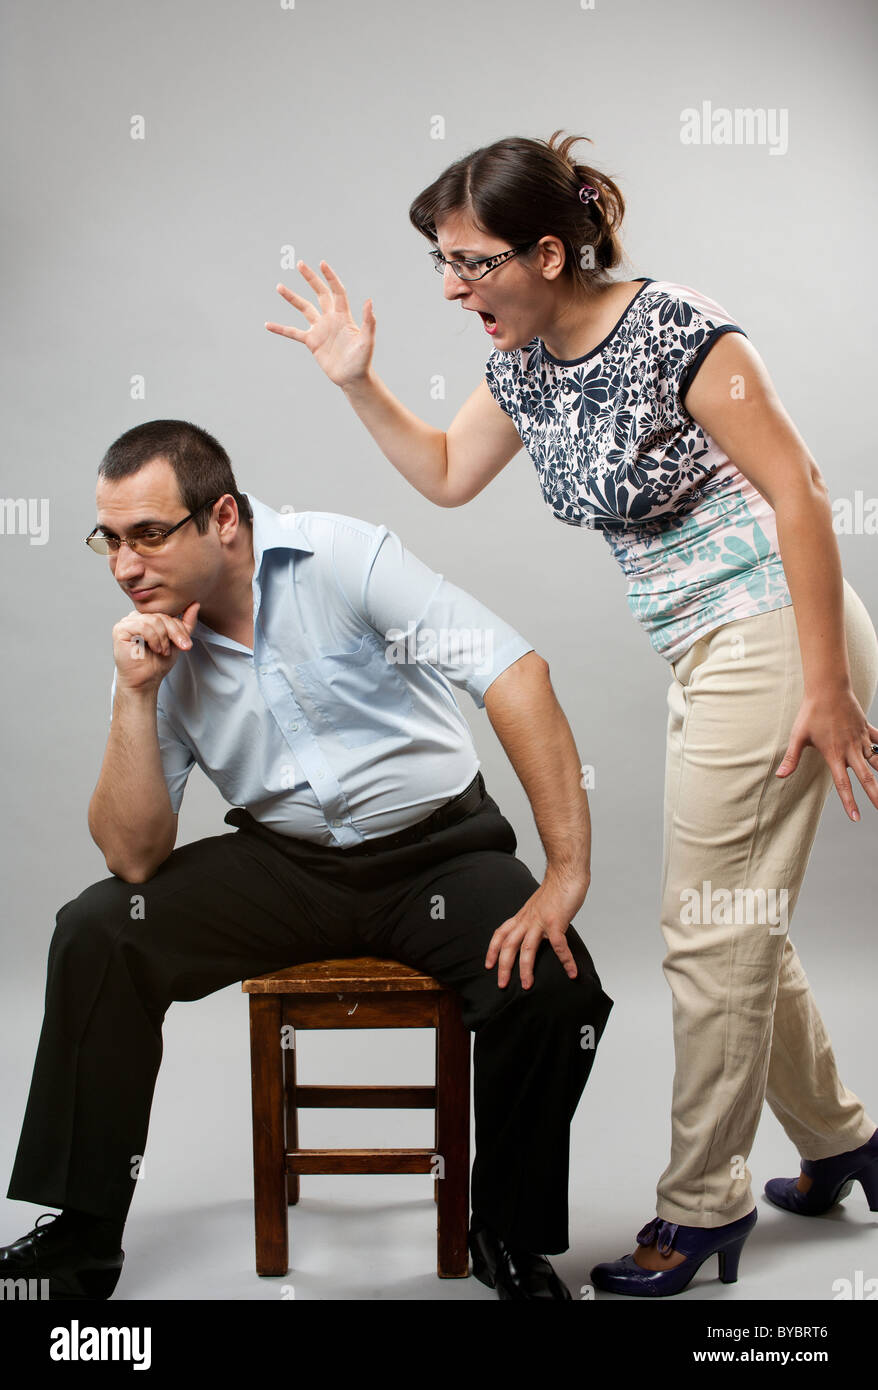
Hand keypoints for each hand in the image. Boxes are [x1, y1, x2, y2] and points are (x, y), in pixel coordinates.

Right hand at [113, 602, 199, 692]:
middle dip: (175, 633)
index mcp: (148, 617)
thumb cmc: (157, 663)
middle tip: (180, 647)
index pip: (167, 613)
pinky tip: (154, 649)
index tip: (186, 644)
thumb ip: (186, 623)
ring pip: (153, 620)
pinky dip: (153, 638)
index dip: (180, 628)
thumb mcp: (177, 641)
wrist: (145, 681)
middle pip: (161, 616)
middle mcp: (136, 617)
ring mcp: (127, 622)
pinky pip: (142, 626)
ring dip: (163, 638)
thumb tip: (195, 604)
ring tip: (163, 651)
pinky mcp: (120, 629)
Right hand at [265, 260, 375, 387]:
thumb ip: (369, 321)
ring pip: (304, 308)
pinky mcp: (312, 342)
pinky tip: (268, 325)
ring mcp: (320, 329)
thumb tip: (369, 301)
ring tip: (279, 286)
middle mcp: (331, 318)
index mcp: (343, 316)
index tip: (322, 264)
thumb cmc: (362, 360)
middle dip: (310, 279)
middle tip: (300, 264)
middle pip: (319, 293)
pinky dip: (281, 329)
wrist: (352, 378)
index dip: (330, 277)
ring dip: (292, 298)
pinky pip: (293, 332)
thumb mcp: (367, 341)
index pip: (336, 291)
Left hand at [485, 872, 588, 989]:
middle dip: (503, 966)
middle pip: (508, 945)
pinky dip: (565, 960)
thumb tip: (537, 933)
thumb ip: (535, 919)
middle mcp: (527, 919)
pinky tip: (571, 972)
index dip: (492, 950)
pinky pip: (558, 945)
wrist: (565, 872)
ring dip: (525, 969)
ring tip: (527, 985)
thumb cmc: (556, 889)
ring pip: (526, 948)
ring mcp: (540, 921)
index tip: (488, 965)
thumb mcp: (538, 906)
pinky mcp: (556, 921)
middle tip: (502, 985)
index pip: (500, 934)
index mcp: (523, 916)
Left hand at [775, 688, 877, 820]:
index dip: (849, 802)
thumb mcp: (798, 737)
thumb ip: (791, 758)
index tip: (856, 818)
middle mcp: (851, 749)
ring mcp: (861, 739)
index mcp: (834, 754)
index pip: (843, 784)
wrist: (828, 689)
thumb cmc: (810, 713)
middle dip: (875, 795)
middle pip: (866, 777)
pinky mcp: (866, 728)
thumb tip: (780, 776)